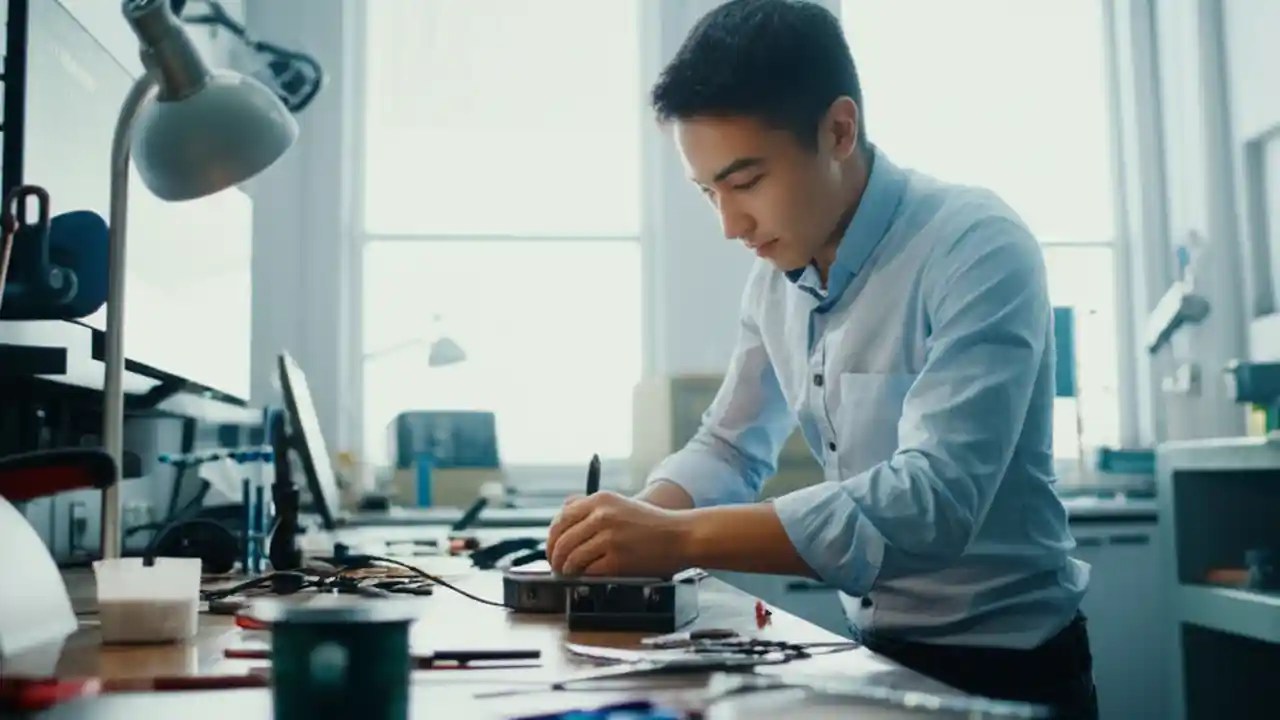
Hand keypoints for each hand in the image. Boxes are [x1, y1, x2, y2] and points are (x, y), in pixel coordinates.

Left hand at [546, 491, 690, 576]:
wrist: (680, 536)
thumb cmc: (651, 524)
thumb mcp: (619, 504)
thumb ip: (591, 509)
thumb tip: (561, 518)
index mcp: (600, 500)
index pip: (561, 519)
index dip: (551, 538)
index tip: (551, 549)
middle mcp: (602, 516)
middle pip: (562, 540)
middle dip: (554, 557)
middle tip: (556, 566)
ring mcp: (609, 538)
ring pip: (571, 558)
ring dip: (566, 570)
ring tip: (569, 574)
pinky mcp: (617, 560)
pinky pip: (588, 571)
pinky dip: (583, 577)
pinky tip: (585, 577)